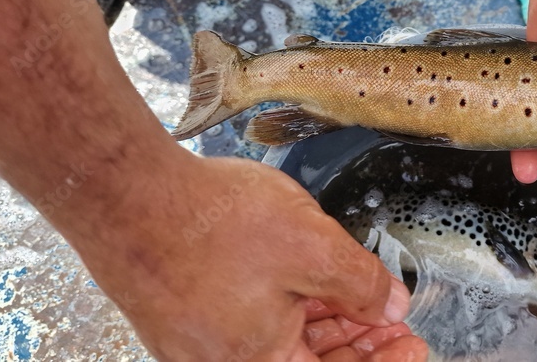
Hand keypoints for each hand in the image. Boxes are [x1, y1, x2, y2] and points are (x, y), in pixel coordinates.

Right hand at [65, 154, 426, 360]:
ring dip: (328, 321)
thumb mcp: (313, 246)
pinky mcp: (186, 315)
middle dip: (359, 341)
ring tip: (360, 297)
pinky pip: (252, 321)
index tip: (411, 343)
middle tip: (391, 319)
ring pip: (283, 340)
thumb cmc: (203, 222)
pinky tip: (310, 281)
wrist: (125, 192)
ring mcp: (202, 342)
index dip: (384, 360)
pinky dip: (290, 306)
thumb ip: (362, 283)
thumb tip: (389, 305)